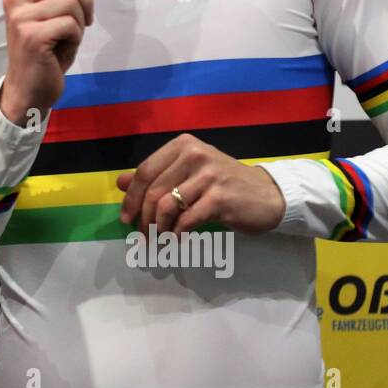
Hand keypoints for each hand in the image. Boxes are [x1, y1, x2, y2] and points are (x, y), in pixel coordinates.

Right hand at [0, 0, 102, 126]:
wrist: (29, 88)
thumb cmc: (45, 51)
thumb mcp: (51, 15)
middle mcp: (14, 0)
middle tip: (86, 19)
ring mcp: (20, 18)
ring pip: (70, 2)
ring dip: (79, 21)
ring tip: (69, 37)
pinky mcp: (31, 36)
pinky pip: (69, 24)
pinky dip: (75, 37)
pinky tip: (64, 48)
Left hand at [116, 133, 285, 234]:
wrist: (268, 195)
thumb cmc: (224, 184)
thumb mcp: (188, 173)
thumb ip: (156, 176)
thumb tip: (120, 182)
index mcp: (183, 145)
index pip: (145, 171)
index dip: (131, 197)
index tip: (126, 218)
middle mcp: (194, 155)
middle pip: (153, 191)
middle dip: (143, 218)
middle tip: (143, 237)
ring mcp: (208, 175)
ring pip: (167, 206)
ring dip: (158, 229)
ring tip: (159, 241)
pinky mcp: (220, 198)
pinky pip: (187, 220)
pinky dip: (177, 234)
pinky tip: (177, 240)